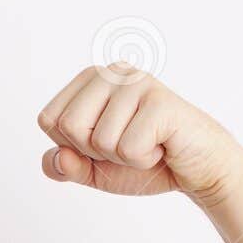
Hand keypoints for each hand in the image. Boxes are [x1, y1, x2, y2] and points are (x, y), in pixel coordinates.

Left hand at [36, 63, 242, 207]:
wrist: (194, 169)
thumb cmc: (143, 161)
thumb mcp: (92, 170)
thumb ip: (64, 166)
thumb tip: (57, 157)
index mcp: (90, 80)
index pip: (48, 119)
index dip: (70, 145)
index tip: (102, 142)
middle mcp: (113, 72)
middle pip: (68, 126)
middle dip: (94, 151)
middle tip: (125, 144)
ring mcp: (138, 82)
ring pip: (99, 140)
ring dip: (122, 157)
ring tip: (147, 143)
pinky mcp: (160, 100)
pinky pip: (128, 148)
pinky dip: (142, 160)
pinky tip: (161, 146)